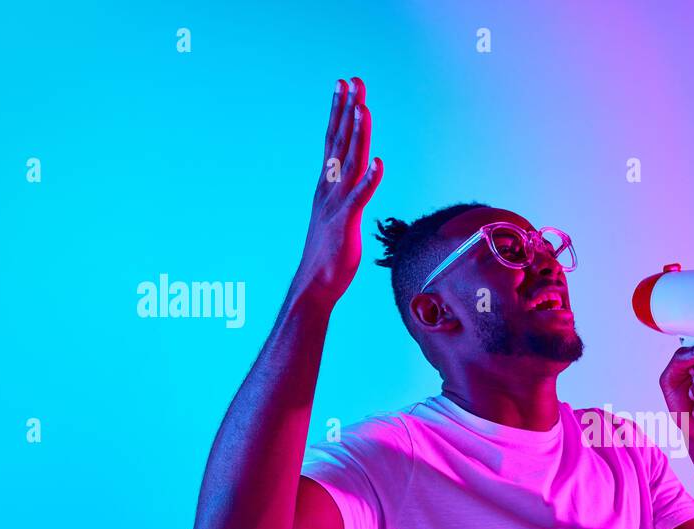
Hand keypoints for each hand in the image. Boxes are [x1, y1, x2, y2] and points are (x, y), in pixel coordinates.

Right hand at [292, 77, 383, 306]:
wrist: (315, 284)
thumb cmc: (328, 254)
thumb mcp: (337, 217)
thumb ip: (345, 195)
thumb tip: (355, 179)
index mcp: (326, 185)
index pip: (332, 140)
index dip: (339, 112)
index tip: (344, 86)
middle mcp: (328, 188)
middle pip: (338, 141)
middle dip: (346, 109)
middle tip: (352, 80)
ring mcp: (336, 204)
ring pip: (348, 162)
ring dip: (357, 134)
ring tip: (363, 108)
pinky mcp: (346, 222)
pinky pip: (360, 198)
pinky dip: (369, 180)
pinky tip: (379, 162)